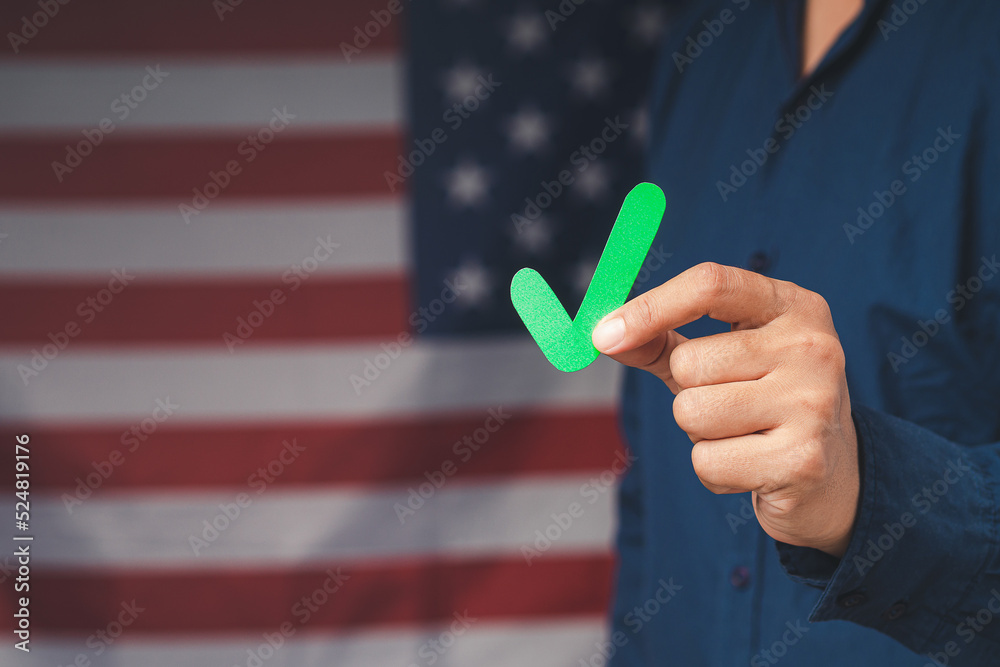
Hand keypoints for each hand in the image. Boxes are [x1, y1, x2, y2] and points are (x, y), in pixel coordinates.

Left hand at [592, 262, 858, 556]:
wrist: (834, 475)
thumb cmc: (759, 402)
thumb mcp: (717, 359)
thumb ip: (659, 340)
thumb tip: (601, 334)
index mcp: (792, 306)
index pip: (711, 284)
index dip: (649, 307)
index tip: (602, 334)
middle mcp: (813, 346)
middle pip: (690, 362)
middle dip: (687, 392)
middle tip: (729, 404)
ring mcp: (814, 402)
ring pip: (692, 413)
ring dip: (700, 434)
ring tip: (742, 434)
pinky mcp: (804, 460)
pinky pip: (707, 462)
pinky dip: (715, 471)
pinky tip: (752, 466)